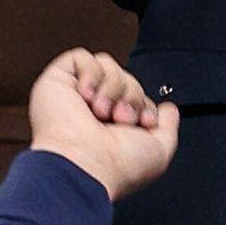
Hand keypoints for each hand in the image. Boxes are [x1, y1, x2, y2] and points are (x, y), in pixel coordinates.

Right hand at [28, 48, 179, 201]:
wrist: (85, 166)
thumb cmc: (117, 166)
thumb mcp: (158, 151)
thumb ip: (168, 127)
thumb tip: (169, 109)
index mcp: (113, 127)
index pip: (135, 96)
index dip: (144, 103)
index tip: (145, 122)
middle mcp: (93, 111)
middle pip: (126, 79)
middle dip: (131, 96)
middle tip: (121, 118)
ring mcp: (74, 96)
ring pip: (108, 66)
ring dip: (113, 88)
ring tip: (102, 111)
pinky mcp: (57, 82)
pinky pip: (83, 57)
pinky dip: (91, 73)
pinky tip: (86, 96)